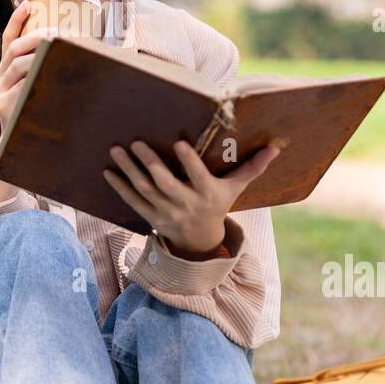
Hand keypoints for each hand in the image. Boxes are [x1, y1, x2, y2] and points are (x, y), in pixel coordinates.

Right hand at [0, 1, 58, 142]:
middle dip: (35, 37)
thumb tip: (73, 50)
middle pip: (14, 49)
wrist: (20, 148)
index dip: (16, 21)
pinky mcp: (3, 106)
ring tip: (57, 49)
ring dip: (38, 55)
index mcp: (5, 71)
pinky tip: (49, 74)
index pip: (7, 40)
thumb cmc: (35, 114)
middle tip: (55, 32)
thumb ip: (45, 70)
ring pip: (17, 65)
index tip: (26, 3)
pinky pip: (21, 86)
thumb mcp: (37, 88)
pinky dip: (35, 77)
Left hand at [102, 139, 280, 256]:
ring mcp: (166, 212)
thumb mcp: (236, 189)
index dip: (189, 162)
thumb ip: (252, 168)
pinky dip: (119, 187)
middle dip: (149, 163)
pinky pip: (133, 201)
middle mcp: (185, 204)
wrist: (200, 242)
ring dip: (128, 170)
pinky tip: (108, 171)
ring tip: (116, 150)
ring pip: (144, 190)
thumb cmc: (218, 204)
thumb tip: (276, 148)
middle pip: (164, 183)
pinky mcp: (151, 217)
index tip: (180, 144)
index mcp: (207, 194)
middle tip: (135, 142)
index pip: (198, 177)